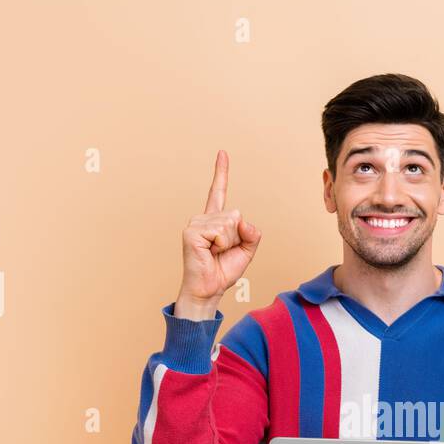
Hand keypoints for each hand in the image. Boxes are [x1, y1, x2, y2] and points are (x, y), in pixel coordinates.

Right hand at [177, 149, 261, 317]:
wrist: (209, 290)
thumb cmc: (223, 271)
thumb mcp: (246, 251)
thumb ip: (252, 234)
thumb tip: (243, 220)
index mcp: (215, 220)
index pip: (218, 192)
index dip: (221, 172)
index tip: (222, 153)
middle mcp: (203, 218)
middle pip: (236, 215)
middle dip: (237, 237)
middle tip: (222, 252)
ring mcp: (195, 224)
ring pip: (229, 223)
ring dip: (229, 243)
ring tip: (215, 253)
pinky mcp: (192, 232)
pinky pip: (220, 231)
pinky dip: (221, 245)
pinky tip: (210, 253)